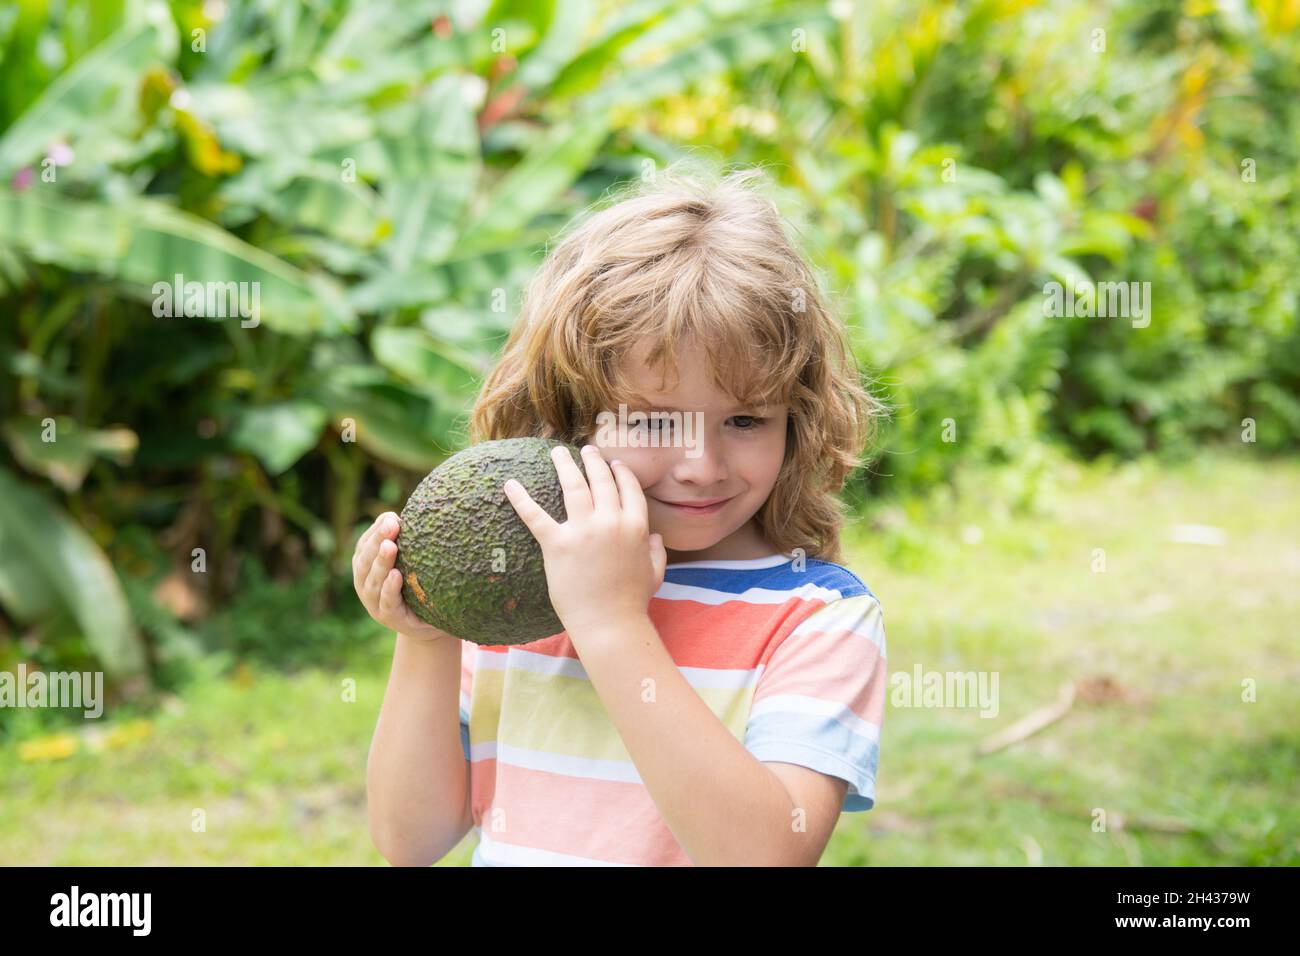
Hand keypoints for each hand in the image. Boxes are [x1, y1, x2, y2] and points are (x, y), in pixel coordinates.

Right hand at [352, 512, 455, 643]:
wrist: (429, 623)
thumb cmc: (417, 584)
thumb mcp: (410, 560)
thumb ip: (407, 540)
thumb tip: (413, 513)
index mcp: (366, 565)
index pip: (365, 545)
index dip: (375, 531)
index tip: (391, 517)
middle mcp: (365, 582)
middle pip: (366, 559)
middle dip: (377, 541)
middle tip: (391, 525)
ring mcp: (373, 602)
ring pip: (373, 580)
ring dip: (381, 562)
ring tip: (390, 546)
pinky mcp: (388, 617)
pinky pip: (387, 602)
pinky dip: (389, 589)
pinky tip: (396, 576)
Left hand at [503, 444, 666, 637]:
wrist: (610, 623)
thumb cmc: (633, 602)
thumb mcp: (654, 573)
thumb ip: (657, 552)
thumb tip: (656, 537)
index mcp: (635, 527)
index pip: (628, 489)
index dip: (621, 473)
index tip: (614, 463)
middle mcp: (610, 522)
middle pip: (601, 480)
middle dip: (593, 461)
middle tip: (586, 449)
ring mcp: (583, 531)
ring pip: (573, 487)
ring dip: (565, 465)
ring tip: (557, 452)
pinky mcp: (557, 545)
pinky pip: (535, 516)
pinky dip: (520, 499)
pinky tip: (510, 484)